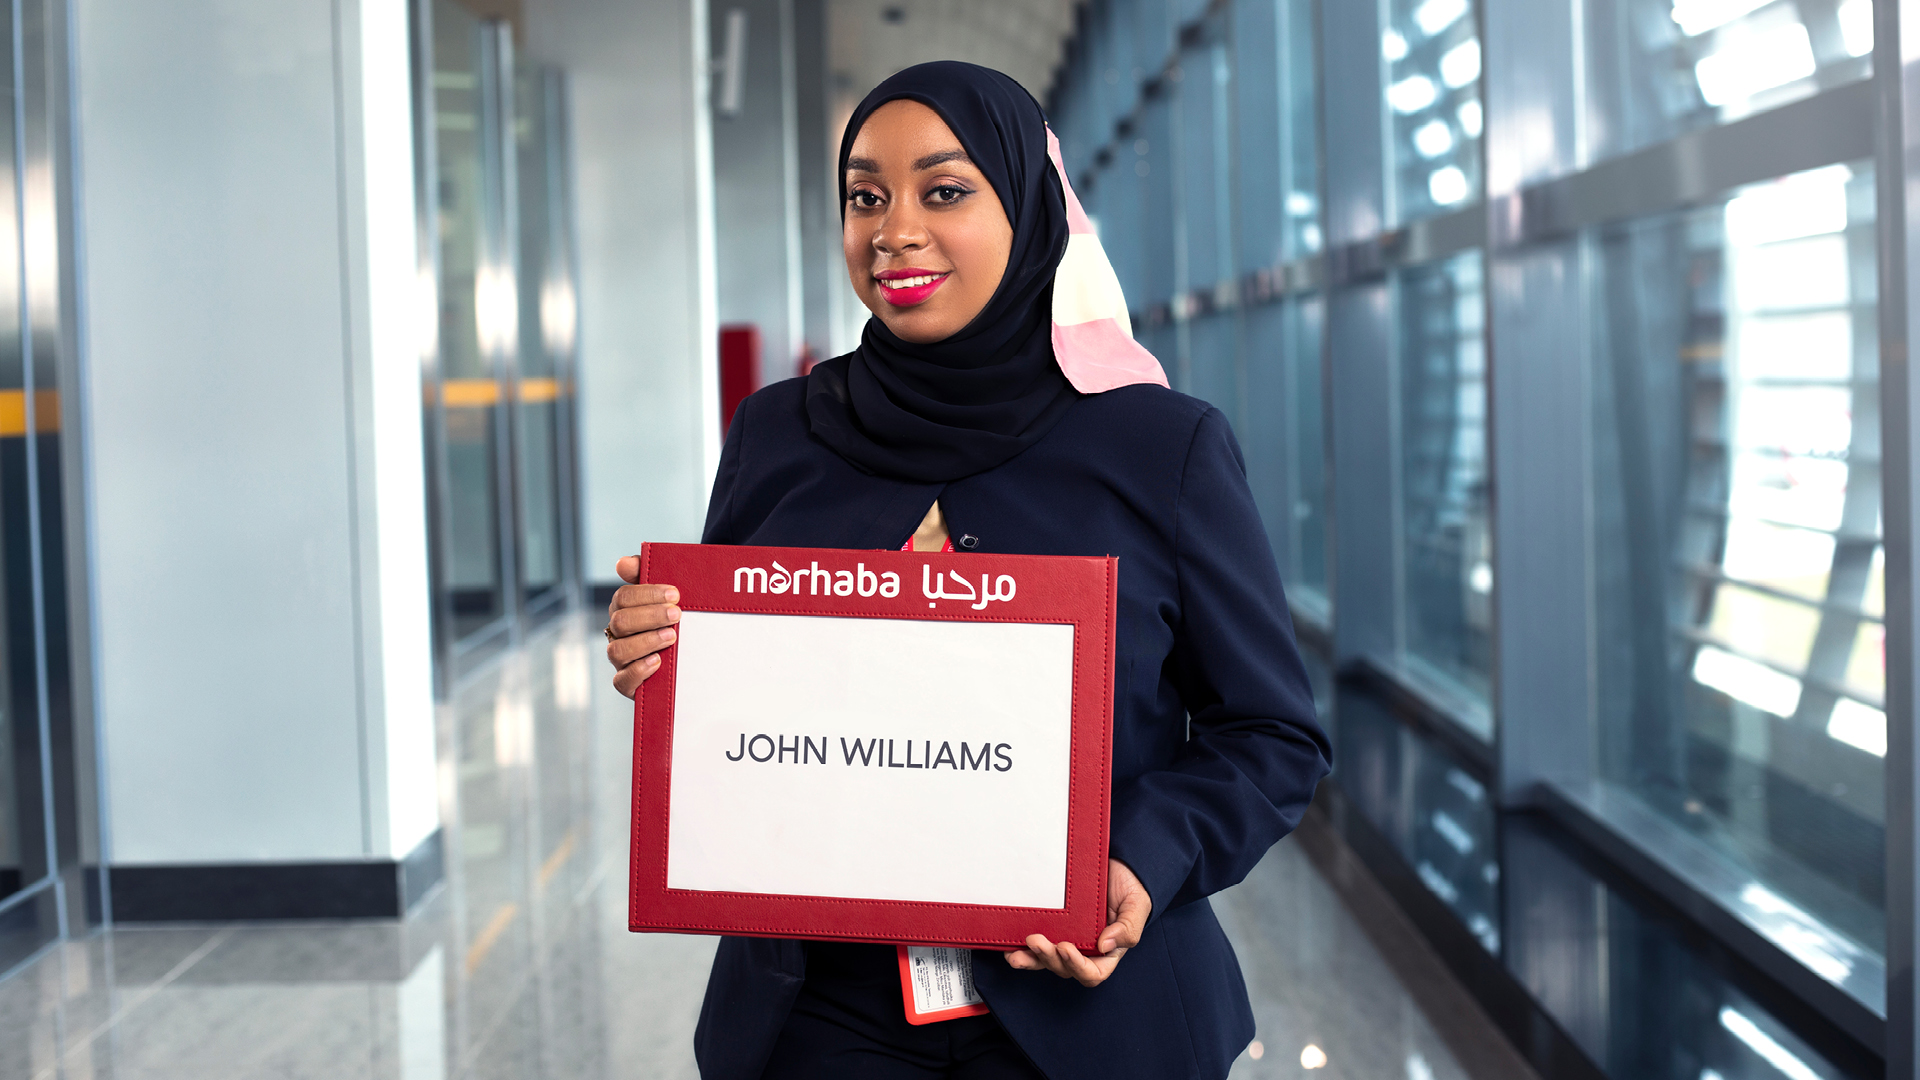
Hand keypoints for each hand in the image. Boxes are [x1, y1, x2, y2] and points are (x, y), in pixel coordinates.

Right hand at [606, 555, 680, 698]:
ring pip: (617, 650)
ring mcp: (621, 660)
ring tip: (671, 637)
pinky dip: (638, 670)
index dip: (647, 594)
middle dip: (650, 616)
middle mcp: (618, 634)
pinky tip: (658, 661)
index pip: (623, 597)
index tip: (674, 594)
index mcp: (623, 609)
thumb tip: (623, 564)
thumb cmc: (674, 619)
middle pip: (620, 622)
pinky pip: (621, 681)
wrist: (692, 654)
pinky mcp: (629, 683)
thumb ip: (645, 573)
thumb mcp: (666, 595)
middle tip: (677, 615)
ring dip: (646, 641)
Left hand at [1006, 858, 1150, 986]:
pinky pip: (1036, 944)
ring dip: (1032, 960)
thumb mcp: (1137, 905)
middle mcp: (1084, 949)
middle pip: (1064, 968)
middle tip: (1036, 940)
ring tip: (1017, 953)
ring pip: (1046, 960)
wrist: (1117, 863)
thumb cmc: (1129, 887)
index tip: (1066, 948)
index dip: (1077, 967)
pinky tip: (1011, 947)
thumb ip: (1128, 928)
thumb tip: (1106, 945)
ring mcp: (1066, 938)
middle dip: (1049, 958)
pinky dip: (1023, 949)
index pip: (1092, 972)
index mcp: (1106, 951)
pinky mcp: (1052, 926)